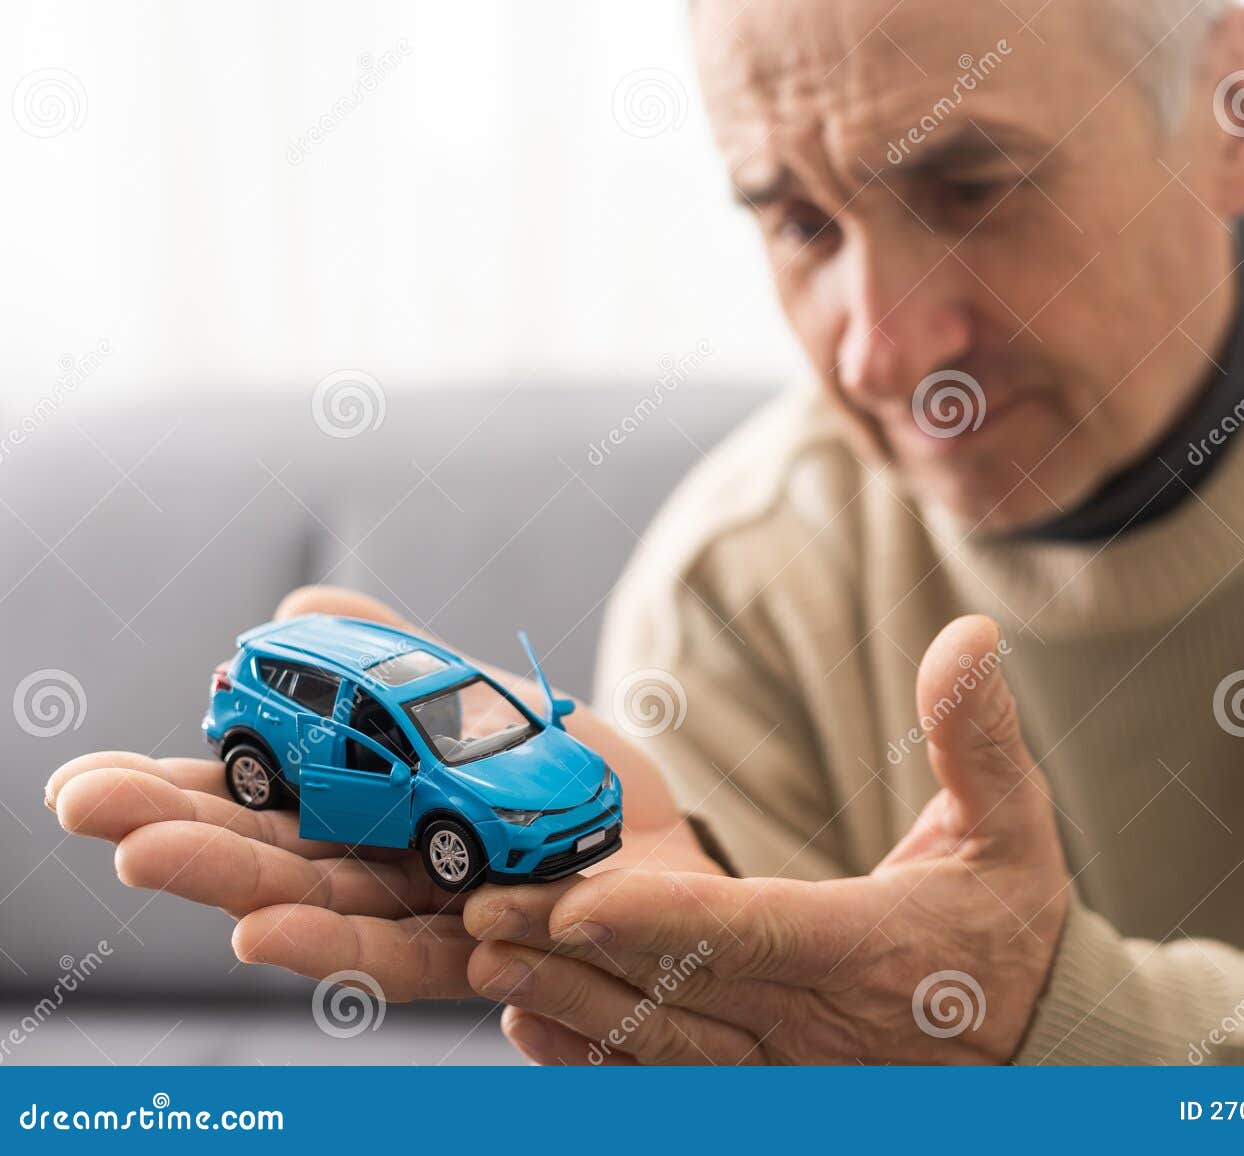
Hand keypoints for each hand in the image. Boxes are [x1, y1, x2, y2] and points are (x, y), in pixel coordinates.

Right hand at [47, 585, 716, 1006]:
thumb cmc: (559, 778)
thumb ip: (397, 663)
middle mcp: (389, 880)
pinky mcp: (501, 962)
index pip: (259, 807)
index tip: (86, 782)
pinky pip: (424, 964)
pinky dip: (353, 952)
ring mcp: (438, 927)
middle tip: (100, 819)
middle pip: (279, 865)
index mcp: (369, 819)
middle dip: (189, 842)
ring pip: (336, 920)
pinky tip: (278, 934)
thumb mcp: (481, 700)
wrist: (666, 844)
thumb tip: (302, 606)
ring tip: (166, 876)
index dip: (178, 796)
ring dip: (252, 904)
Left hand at [463, 615, 1070, 1064]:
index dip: (663, 924)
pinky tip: (531, 1023)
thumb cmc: (1010, 928)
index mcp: (870, 952)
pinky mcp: (766, 1089)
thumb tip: (968, 632)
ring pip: (661, 1047)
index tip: (576, 904)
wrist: (1036, 1048)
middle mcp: (818, 1027)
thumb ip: (978, 733)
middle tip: (481, 914)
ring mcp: (787, 1071)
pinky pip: (667, 1083)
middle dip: (574, 958)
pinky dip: (595, 1058)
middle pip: (680, 994)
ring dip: (569, 1005)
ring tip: (485, 959)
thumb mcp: (1012, 826)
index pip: (754, 935)